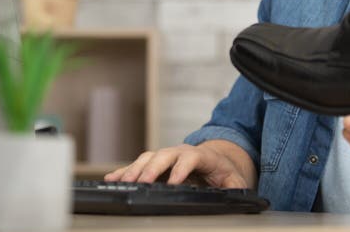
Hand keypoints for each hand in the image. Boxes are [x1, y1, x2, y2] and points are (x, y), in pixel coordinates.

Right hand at [104, 142, 249, 188]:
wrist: (218, 160)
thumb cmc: (225, 172)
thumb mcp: (236, 180)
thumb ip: (235, 187)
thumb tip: (236, 196)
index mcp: (202, 156)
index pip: (190, 158)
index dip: (181, 169)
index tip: (173, 182)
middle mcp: (182, 152)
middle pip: (164, 155)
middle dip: (152, 169)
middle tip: (143, 182)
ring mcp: (168, 156)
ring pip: (148, 158)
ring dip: (135, 170)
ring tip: (123, 182)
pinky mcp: (157, 164)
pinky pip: (139, 165)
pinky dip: (125, 171)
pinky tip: (113, 179)